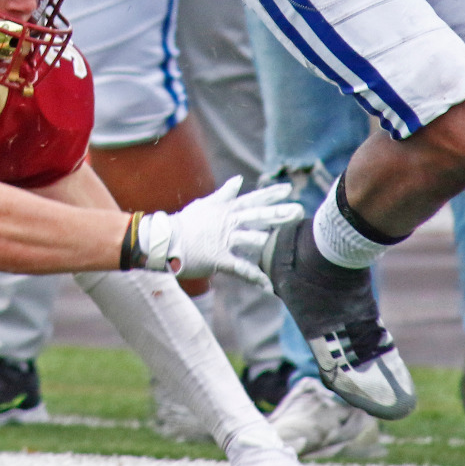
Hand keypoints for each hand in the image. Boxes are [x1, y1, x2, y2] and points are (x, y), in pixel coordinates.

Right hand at [135, 176, 300, 287]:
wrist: (165, 240)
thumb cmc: (185, 223)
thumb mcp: (205, 204)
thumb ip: (224, 194)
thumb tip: (238, 180)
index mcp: (226, 210)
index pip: (252, 199)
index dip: (271, 194)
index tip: (289, 189)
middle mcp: (227, 223)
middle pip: (257, 216)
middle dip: (279, 214)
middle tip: (299, 211)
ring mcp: (223, 240)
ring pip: (250, 239)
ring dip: (267, 242)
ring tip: (286, 245)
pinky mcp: (218, 258)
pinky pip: (239, 268)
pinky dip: (254, 277)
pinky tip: (268, 285)